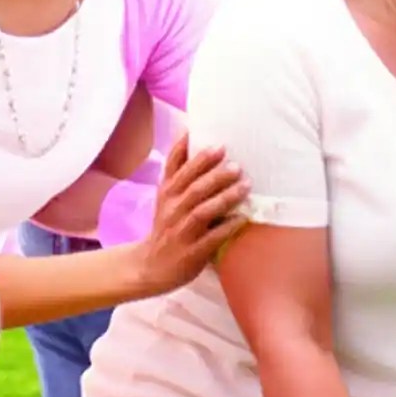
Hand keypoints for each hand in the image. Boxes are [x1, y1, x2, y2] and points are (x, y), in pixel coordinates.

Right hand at [136, 133, 248, 292]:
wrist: (150, 266)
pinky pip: (211, 238)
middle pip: (193, 189)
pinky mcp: (191, 252)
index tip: (219, 146)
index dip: (198, 158)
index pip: (178, 171)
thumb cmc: (166, 224)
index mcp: (167, 193)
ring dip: (224, 198)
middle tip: (237, 166)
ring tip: (245, 186)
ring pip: (202, 211)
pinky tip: (242, 218)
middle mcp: (172, 210)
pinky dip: (226, 227)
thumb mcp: (166, 194)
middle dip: (216, 176)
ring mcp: (181, 232)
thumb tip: (186, 131)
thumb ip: (177, 166)